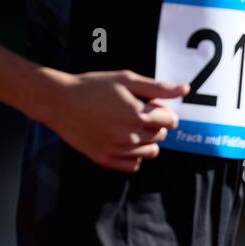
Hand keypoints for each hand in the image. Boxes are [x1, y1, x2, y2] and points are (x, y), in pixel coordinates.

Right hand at [42, 71, 186, 172]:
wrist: (59, 102)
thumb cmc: (94, 86)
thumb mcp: (127, 80)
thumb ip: (158, 88)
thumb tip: (185, 90)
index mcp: (138, 115)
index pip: (170, 121)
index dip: (163, 110)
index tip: (150, 103)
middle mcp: (129, 136)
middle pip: (161, 136)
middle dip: (155, 124)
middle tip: (137, 111)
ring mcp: (117, 150)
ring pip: (150, 152)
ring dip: (146, 139)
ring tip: (129, 124)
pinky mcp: (104, 159)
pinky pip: (133, 165)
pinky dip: (134, 155)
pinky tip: (122, 138)